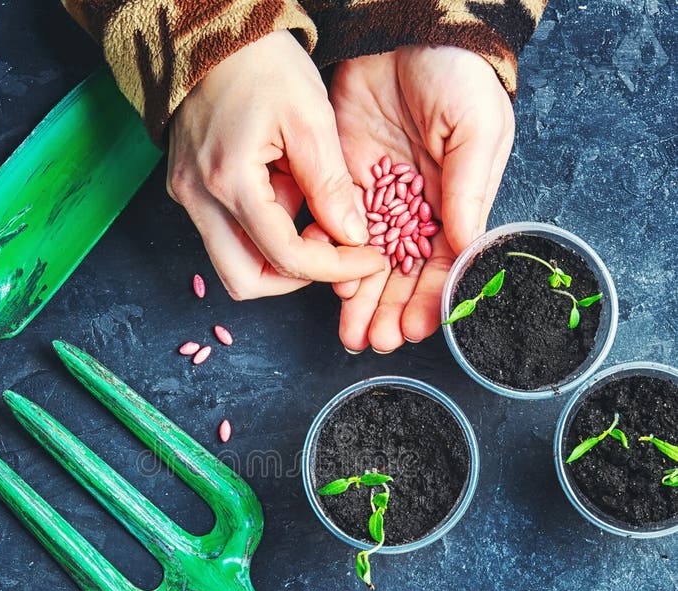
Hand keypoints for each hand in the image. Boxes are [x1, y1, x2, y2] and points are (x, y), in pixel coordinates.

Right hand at [166, 30, 384, 299]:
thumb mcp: (310, 118)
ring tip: (308, 213)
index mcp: (230, 182)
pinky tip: (285, 194)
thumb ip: (331, 185)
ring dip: (277, 256)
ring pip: (233, 265)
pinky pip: (227, 236)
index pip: (285, 257)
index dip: (333, 268)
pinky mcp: (189, 190)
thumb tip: (352, 239)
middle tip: (331, 251)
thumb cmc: (261, 62)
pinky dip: (262, 232)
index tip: (368, 257)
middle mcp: (199, 200)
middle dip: (294, 278)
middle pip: (244, 281)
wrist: (211, 30)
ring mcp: (188, 198)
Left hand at [328, 46, 514, 351]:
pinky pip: (336, 232)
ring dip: (361, 302)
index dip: (429, 301)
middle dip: (390, 312)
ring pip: (368, 265)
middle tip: (376, 342)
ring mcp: (378, 203)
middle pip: (402, 276)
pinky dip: (333, 261)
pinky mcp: (344, 185)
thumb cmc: (457, 77)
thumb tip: (468, 246)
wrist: (406, 31)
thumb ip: (471, 188)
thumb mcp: (477, 128)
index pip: (443, 266)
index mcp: (455, 206)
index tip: (414, 329)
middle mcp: (416, 214)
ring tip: (353, 334)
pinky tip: (331, 288)